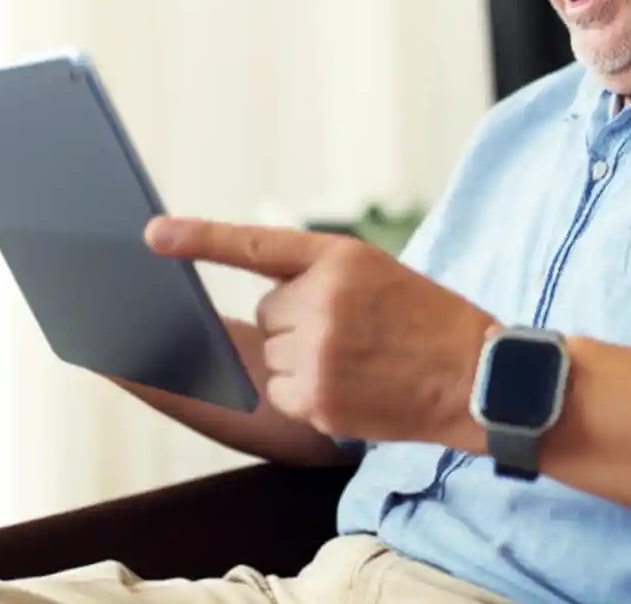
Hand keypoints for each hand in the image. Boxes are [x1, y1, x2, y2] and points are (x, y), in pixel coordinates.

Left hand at [145, 216, 494, 443]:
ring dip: (304, 359)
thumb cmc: (426, 322)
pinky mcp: (317, 396)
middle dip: (300, 323)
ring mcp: (319, 350)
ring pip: (274, 352)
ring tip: (360, 360)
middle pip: (267, 312)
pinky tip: (353, 389)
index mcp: (339, 256)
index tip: (151, 235)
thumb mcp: (378, 273)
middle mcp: (324, 298)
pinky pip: (283, 390)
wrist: (479, 376)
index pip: (254, 243)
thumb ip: (319, 277)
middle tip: (355, 332)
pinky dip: (310, 394)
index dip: (198, 238)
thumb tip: (263, 307)